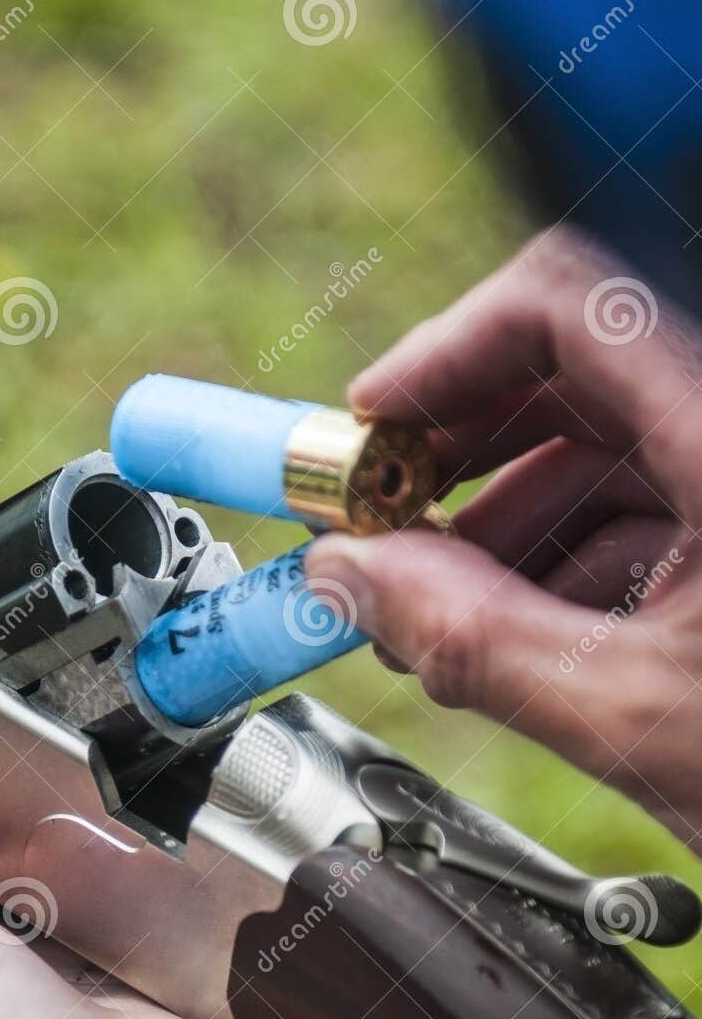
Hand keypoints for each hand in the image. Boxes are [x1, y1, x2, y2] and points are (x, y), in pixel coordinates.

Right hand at [306, 225, 701, 851]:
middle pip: (583, 372)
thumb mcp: (634, 714)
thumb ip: (470, 640)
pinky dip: (583, 557)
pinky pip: (665, 502)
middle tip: (388, 537)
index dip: (445, 351)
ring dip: (516, 521)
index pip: (568, 303)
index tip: (370, 429)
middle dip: (466, 456)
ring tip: (447, 617)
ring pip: (621, 446)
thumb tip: (353, 579)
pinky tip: (533, 635)